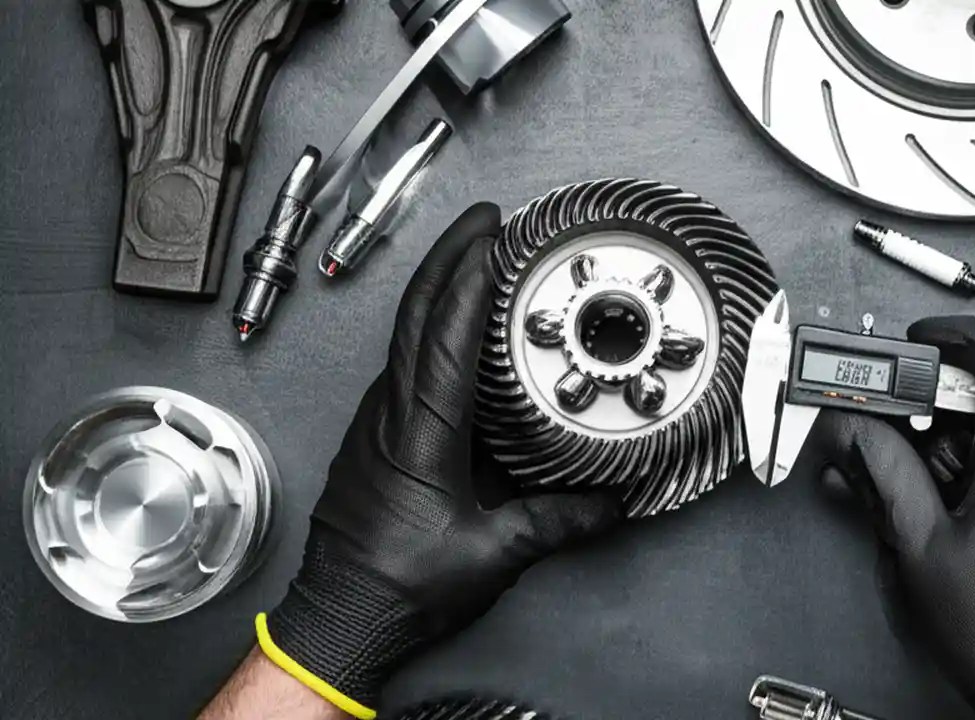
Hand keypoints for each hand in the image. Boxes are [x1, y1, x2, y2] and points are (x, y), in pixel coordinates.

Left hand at [257, 204, 623, 718]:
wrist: (339, 617)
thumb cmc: (399, 588)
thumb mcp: (493, 555)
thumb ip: (556, 523)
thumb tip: (607, 505)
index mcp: (420, 433)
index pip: (445, 334)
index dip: (470, 278)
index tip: (495, 237)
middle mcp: (391, 414)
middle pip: (415, 312)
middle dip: (449, 256)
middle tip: (487, 223)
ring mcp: (377, 420)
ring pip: (404, 333)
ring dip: (439, 288)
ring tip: (479, 263)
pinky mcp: (376, 435)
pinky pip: (404, 363)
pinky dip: (432, 328)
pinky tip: (458, 333)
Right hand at [815, 316, 974, 719]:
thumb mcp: (921, 545)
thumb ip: (887, 476)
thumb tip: (857, 431)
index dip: (966, 337)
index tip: (922, 338)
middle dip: (930, 407)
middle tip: (882, 418)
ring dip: (939, 448)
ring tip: (890, 476)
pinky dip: (959, 478)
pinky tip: (920, 507)